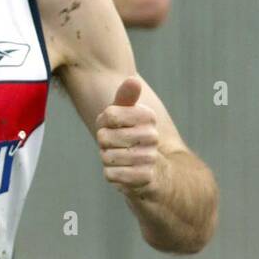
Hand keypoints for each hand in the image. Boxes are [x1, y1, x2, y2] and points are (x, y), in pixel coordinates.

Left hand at [95, 77, 160, 198]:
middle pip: (104, 137)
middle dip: (104, 144)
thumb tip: (133, 80)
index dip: (104, 124)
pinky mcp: (145, 178)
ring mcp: (150, 157)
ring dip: (108, 160)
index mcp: (147, 117)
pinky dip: (112, 175)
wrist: (155, 173)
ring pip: (106, 157)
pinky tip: (124, 173)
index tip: (114, 127)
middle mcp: (152, 136)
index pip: (109, 115)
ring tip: (122, 159)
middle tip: (117, 147)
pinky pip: (111, 174)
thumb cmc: (131, 139)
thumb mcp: (125, 116)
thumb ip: (125, 97)